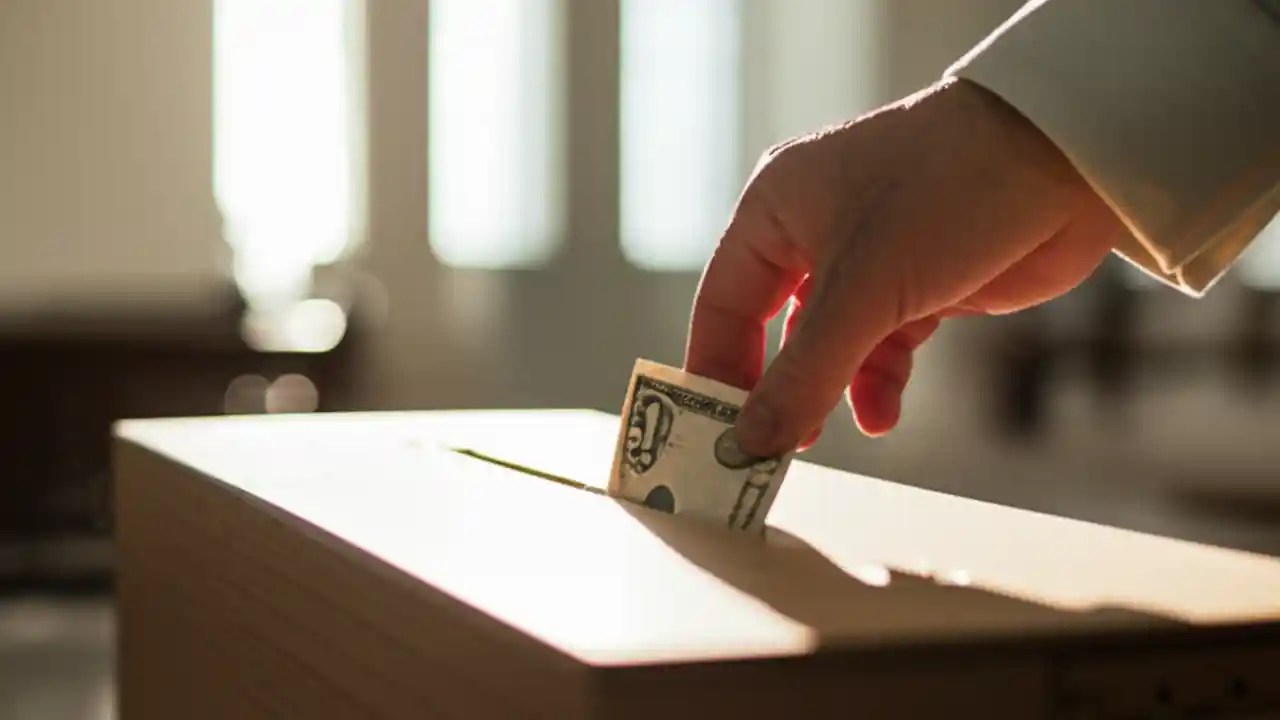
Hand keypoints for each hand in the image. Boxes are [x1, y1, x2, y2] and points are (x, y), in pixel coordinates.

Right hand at [684, 78, 1122, 456]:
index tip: (714, 436)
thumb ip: (804, 374)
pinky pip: (880, 347)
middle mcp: (813, 229)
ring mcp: (869, 259)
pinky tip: (881, 416)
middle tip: (764, 452)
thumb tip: (751, 443)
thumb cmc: (948, 193)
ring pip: (828, 345)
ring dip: (825, 392)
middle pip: (770, 329)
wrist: (1070, 161)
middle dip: (773, 389)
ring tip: (819, 440)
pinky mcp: (919, 285)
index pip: (722, 303)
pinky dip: (877, 383)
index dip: (714, 371)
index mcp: (776, 208)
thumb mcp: (862, 291)